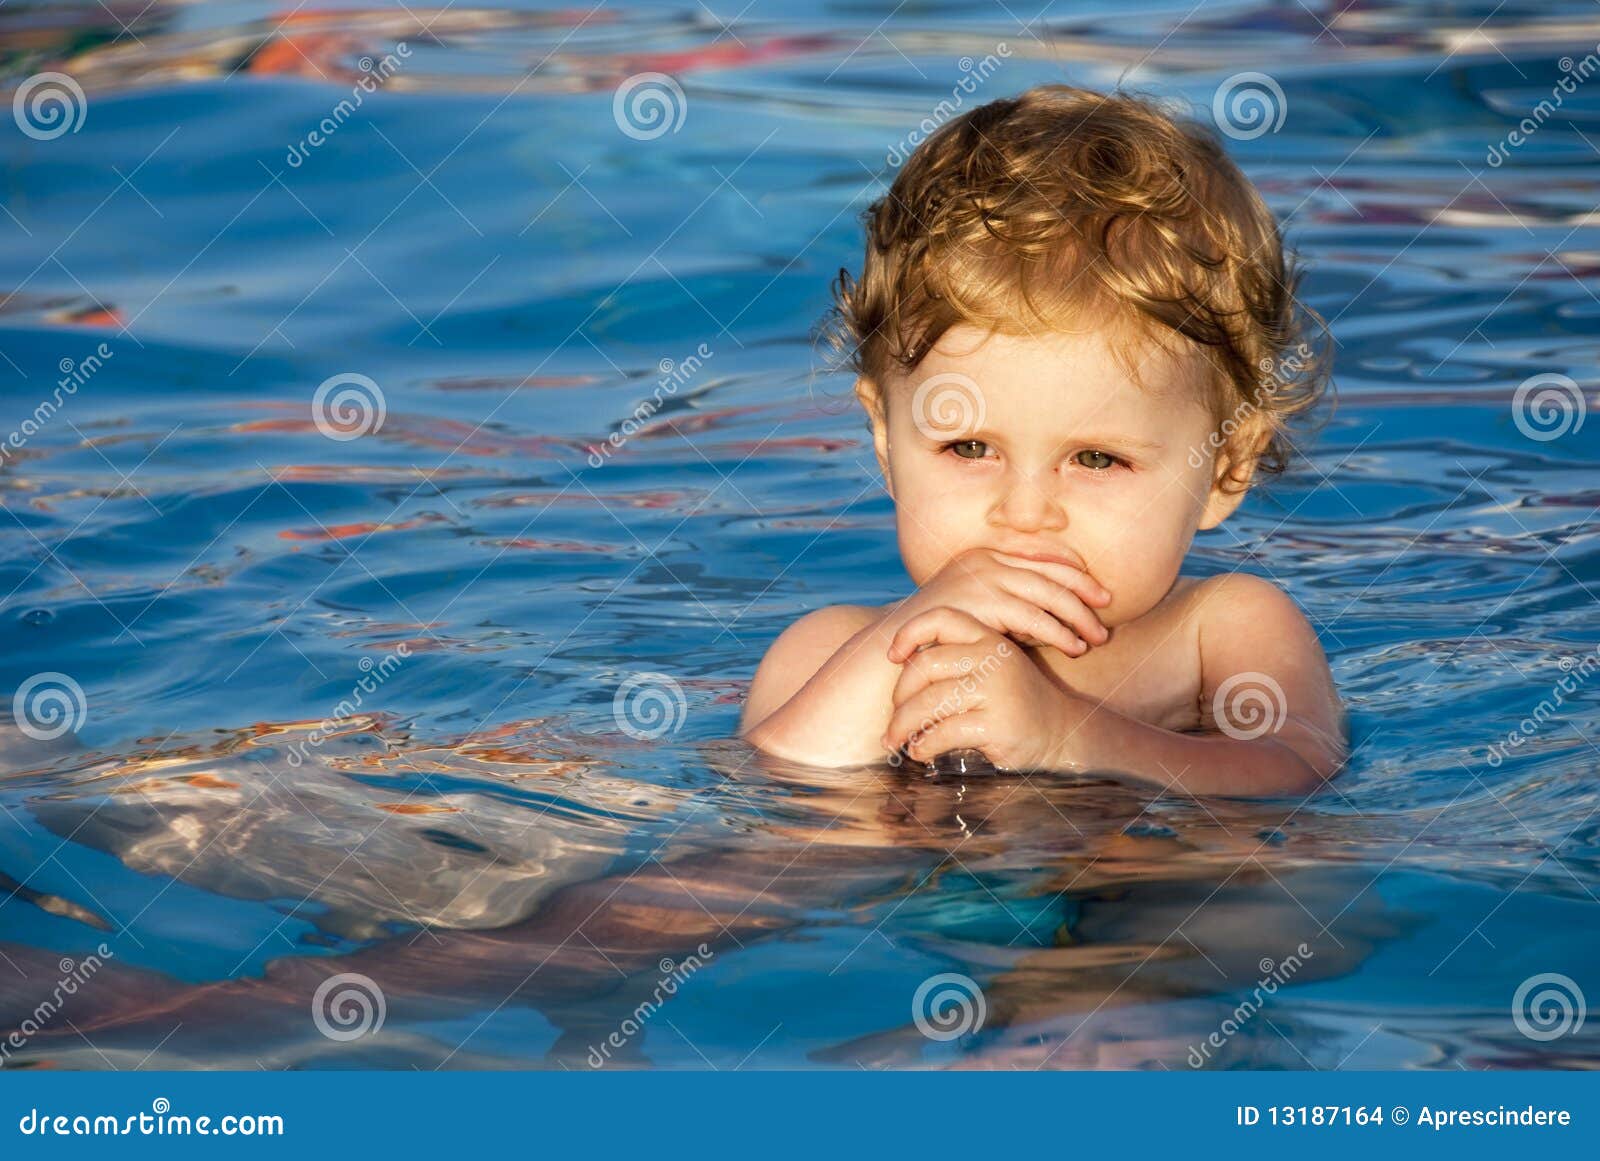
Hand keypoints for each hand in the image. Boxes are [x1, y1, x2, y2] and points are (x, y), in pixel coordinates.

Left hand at [880, 606, 1091, 771]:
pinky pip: (942, 732)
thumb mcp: (990, 669)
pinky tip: (920, 752)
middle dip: (899, 696)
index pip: (942, 619)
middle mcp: (993, 658)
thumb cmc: (1012, 703)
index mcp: (988, 639)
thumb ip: (956, 660)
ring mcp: (996, 690)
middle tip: (893, 719)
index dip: (909, 632)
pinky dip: (923, 745)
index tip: (891, 656)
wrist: (1059, 735)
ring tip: (897, 741)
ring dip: (903, 726)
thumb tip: (897, 662)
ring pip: (928, 702)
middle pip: (925, 666)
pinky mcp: (996, 724)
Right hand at [886, 547, 1110, 657]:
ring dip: (1077, 618)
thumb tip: (1049, 613)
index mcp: (986, 554)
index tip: (1102, 596)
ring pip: (1047, 595)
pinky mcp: (981, 602)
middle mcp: (986, 559)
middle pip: (1051, 573)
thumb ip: (1006, 602)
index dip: (1077, 577)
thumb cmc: (938, 638)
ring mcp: (982, 578)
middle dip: (1085, 596)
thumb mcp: (975, 610)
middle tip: (1106, 618)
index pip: (1044, 560)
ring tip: (1095, 639)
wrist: (893, 650)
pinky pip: (1032, 617)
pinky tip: (1073, 647)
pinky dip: (1058, 633)